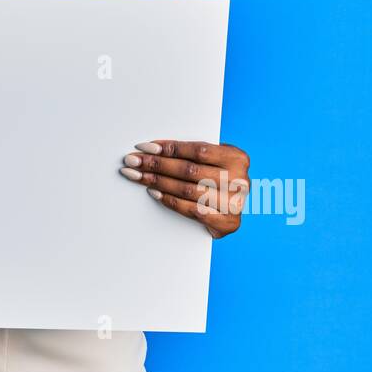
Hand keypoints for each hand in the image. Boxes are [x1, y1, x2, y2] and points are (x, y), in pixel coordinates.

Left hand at [120, 139, 249, 237]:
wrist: (235, 207)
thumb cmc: (220, 176)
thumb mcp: (215, 158)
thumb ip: (194, 153)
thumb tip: (153, 148)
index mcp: (237, 158)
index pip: (198, 150)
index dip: (169, 148)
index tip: (144, 147)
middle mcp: (239, 181)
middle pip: (189, 170)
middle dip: (156, 164)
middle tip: (132, 160)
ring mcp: (234, 204)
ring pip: (187, 190)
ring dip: (157, 182)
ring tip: (137, 175)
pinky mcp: (227, 223)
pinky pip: (192, 210)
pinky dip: (170, 201)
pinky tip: (153, 192)